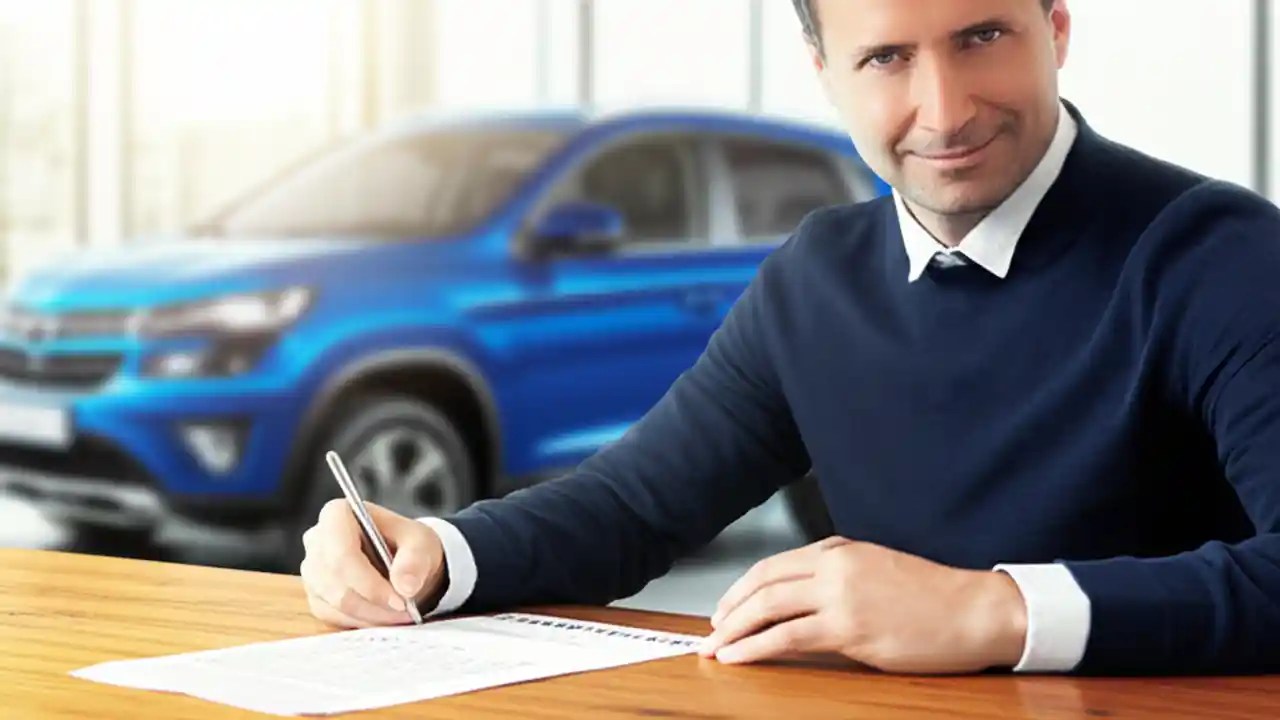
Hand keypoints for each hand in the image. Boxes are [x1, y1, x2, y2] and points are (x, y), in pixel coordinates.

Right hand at [299, 499, 446, 628]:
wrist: (403, 560)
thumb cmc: (407, 544)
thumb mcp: (421, 543)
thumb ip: (415, 560)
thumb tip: (405, 586)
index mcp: (337, 515)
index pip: (341, 552)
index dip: (368, 581)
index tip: (399, 599)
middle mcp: (316, 540)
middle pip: (335, 581)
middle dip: (374, 602)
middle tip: (406, 611)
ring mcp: (312, 570)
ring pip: (335, 603)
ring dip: (371, 614)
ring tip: (401, 614)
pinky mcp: (316, 595)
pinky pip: (334, 616)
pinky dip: (362, 621)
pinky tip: (384, 616)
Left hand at [699, 538, 1027, 673]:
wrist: (976, 611)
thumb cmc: (935, 598)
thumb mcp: (876, 572)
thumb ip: (836, 579)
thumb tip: (799, 603)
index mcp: (839, 549)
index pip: (774, 565)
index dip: (742, 588)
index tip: (726, 607)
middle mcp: (834, 566)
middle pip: (762, 583)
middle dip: (729, 609)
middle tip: (711, 630)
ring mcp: (840, 595)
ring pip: (768, 607)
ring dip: (733, 629)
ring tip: (715, 647)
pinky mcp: (849, 628)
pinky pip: (787, 637)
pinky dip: (755, 647)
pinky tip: (739, 656)